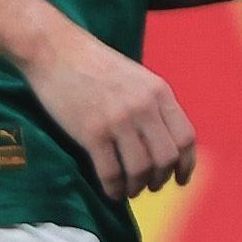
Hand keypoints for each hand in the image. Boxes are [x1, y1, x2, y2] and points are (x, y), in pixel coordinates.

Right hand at [23, 30, 197, 197]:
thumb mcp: (136, 78)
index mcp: (158, 92)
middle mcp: (143, 107)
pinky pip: (110, 172)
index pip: (185, 137)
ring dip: (137, 186)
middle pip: (166, 158)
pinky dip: (113, 188)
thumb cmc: (94, 65)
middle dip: (160, 178)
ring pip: (140, 169)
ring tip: (130, 189)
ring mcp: (118, 120)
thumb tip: (164, 144)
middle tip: (150, 186)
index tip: (181, 179)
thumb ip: (153, 106)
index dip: (186, 164)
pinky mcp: (91, 133)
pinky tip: (111, 191)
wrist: (55, 50)